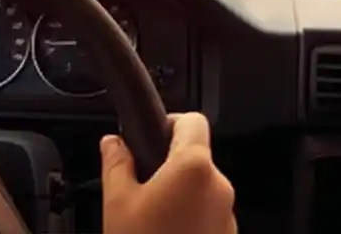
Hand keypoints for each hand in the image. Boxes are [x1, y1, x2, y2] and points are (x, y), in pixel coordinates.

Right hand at [101, 112, 236, 233]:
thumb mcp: (117, 203)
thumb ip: (116, 163)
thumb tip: (113, 143)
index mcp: (193, 168)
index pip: (192, 120)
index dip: (169, 122)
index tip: (150, 135)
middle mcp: (219, 187)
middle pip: (195, 157)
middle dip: (168, 167)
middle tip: (139, 187)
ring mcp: (227, 216)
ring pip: (201, 189)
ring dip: (178, 196)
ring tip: (149, 220)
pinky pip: (208, 216)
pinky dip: (189, 219)